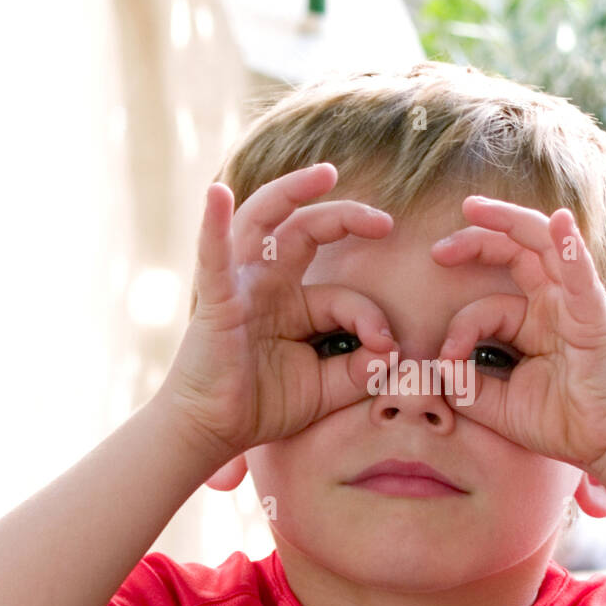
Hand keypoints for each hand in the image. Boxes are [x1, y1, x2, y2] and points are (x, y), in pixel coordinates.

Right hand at [158, 163, 397, 461]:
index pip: (344, 296)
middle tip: (386, 222)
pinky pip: (213, 256)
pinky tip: (218, 194)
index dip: (372, 318)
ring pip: (263, 221)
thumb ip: (361, 369)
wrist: (214, 432)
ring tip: (325, 173)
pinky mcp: (215, 301)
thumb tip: (392, 349)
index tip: (387, 349)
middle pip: (306, 231)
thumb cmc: (264, 405)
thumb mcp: (327, 387)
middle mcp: (267, 284)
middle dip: (346, 217)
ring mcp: (239, 286)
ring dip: (291, 192)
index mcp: (294, 303)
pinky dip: (213, 223)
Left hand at [432, 196, 605, 475]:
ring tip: (475, 208)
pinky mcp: (596, 316)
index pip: (487, 305)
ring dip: (509, 221)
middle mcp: (555, 306)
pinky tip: (561, 222)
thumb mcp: (500, 408)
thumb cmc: (567, 425)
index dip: (460, 327)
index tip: (447, 359)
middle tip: (437, 250)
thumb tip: (436, 364)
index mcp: (534, 324)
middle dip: (475, 241)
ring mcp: (577, 305)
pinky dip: (571, 246)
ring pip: (543, 246)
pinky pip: (582, 274)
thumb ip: (465, 386)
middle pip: (515, 253)